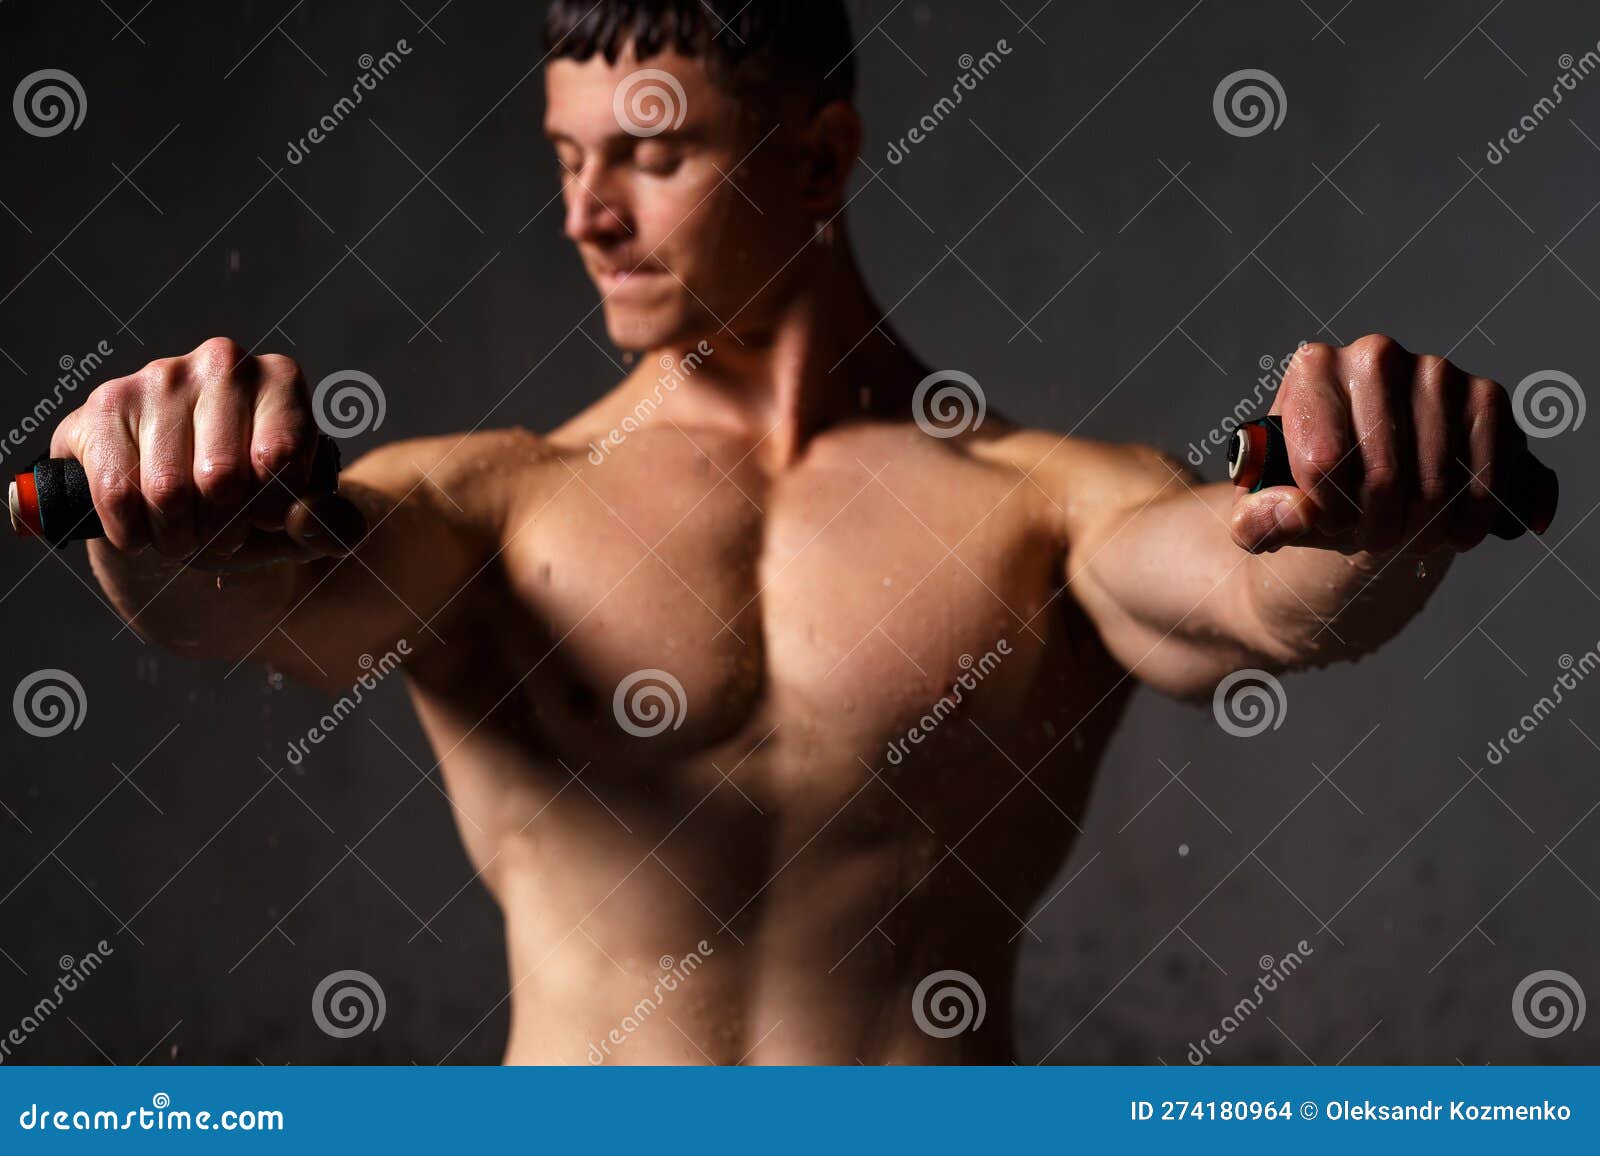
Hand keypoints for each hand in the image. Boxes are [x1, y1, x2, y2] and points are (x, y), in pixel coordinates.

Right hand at [49, 336, 365, 569]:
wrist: (184, 507)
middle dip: (222, 530)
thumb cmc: (253, 506)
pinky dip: (133, 532)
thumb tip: (306, 519)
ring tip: (186, 533)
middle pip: (221, 477)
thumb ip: (330, 526)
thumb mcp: (304, 522)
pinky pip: (117, 493)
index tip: (267, 519)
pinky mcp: (106, 404)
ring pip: (167, 491)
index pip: (280, 458)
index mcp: (281, 380)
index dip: (272, 511)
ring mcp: (160, 375)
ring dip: (178, 537)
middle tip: (221, 536)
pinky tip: (143, 528)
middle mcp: (223, 362)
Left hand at [1231, 335, 1559, 554]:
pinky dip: (1472, 518)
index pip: (1324, 458)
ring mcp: (1436, 371)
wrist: (1364, 479)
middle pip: (1384, 474)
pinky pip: (1487, 474)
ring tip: (1408, 536)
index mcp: (1312, 370)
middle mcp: (1375, 355)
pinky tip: (1455, 531)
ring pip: (1437, 482)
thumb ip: (1256, 521)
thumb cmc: (1309, 491)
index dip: (1328, 512)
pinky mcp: (1485, 397)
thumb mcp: (1262, 513)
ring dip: (1424, 530)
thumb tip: (1293, 513)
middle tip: (1375, 539)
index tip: (1329, 522)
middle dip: (1379, 528)